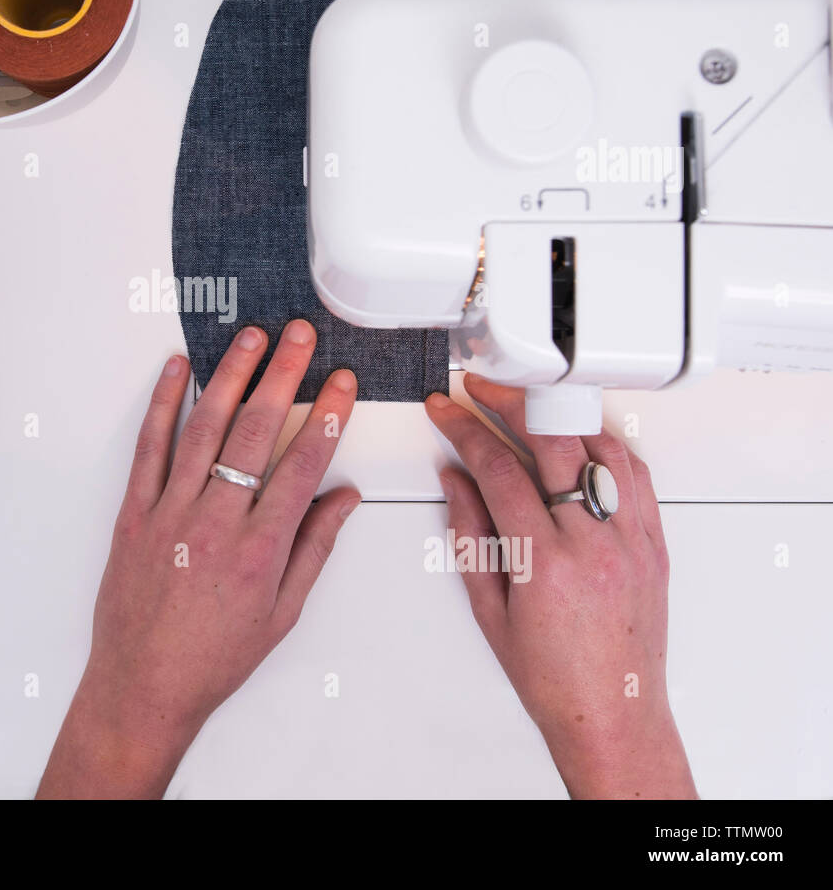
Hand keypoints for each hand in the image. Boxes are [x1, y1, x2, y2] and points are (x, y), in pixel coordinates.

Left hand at [38, 321, 359, 798]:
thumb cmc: (215, 658)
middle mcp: (215, 523)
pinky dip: (162, 405)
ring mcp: (169, 513)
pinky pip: (149, 448)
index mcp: (260, 549)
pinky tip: (176, 370)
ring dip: (229, 376)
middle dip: (282, 375)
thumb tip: (344, 496)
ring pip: (203, 429)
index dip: (327, 417)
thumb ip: (314, 549)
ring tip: (250, 337)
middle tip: (299, 335)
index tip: (342, 382)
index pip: (303, 466)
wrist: (143, 687)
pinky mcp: (134, 513)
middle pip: (256, 433)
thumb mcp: (282, 613)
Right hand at [426, 374, 695, 798]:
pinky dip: (603, 446)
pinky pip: (635, 474)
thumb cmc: (551, 675)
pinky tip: (579, 439)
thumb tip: (456, 479)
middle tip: (483, 389)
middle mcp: (595, 543)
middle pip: (552, 439)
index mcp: (546, 561)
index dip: (464, 429)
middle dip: (509, 402)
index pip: (498, 467)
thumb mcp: (489, 607)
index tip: (447, 412)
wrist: (612, 712)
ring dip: (559, 416)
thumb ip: (470, 534)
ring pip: (600, 445)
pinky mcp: (655, 542)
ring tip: (529, 406)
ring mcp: (632, 539)